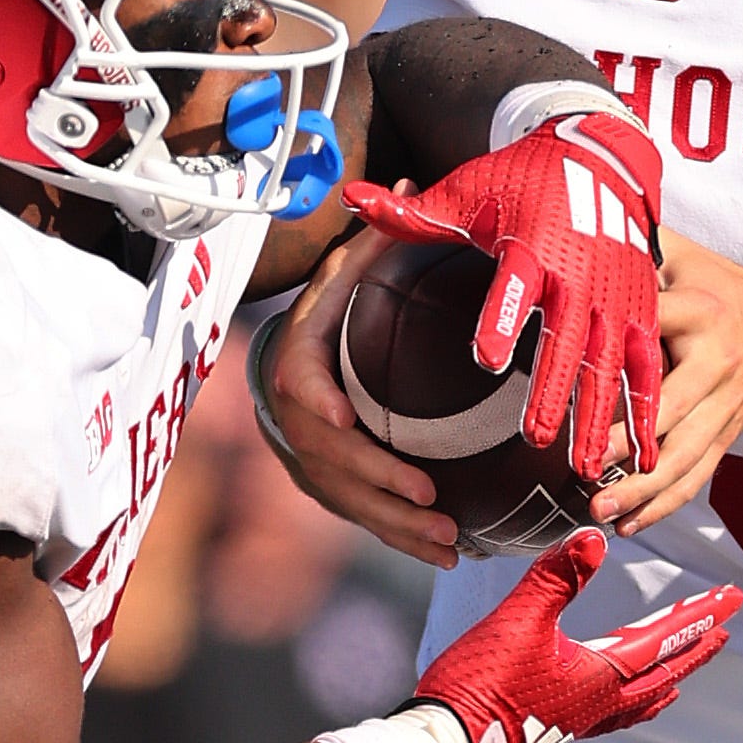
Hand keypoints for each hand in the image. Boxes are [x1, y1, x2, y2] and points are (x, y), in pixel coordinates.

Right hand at [260, 221, 460, 568]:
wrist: (291, 360)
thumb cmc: (332, 311)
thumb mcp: (346, 271)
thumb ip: (374, 241)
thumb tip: (406, 189)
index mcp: (299, 361)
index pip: (297, 383)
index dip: (314, 401)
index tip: (341, 417)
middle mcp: (297, 419)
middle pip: (329, 459)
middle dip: (378, 482)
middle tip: (429, 497)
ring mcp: (310, 460)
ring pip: (349, 501)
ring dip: (398, 525)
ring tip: (450, 539)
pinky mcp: (330, 487)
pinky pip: (364, 518)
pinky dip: (403, 538)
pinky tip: (449, 553)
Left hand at [343, 114, 664, 480]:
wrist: (602, 162)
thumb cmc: (524, 182)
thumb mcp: (470, 192)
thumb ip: (414, 214)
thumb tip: (352, 199)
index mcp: (531, 248)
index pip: (513, 287)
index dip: (501, 320)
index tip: (485, 358)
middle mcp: (578, 277)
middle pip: (565, 341)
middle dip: (552, 389)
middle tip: (535, 437)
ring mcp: (615, 298)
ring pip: (608, 364)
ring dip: (600, 415)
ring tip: (588, 467)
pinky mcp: (641, 311)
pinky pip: (645, 366)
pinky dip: (646, 409)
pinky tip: (645, 455)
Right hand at [409, 527, 740, 742]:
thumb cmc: (482, 686)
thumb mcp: (519, 620)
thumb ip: (557, 577)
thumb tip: (594, 537)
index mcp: (601, 676)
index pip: (664, 640)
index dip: (699, 616)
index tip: (732, 601)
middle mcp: (600, 703)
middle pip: (665, 670)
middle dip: (697, 644)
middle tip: (725, 624)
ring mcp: (580, 719)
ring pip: (643, 696)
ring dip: (670, 674)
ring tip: (687, 667)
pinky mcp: (557, 726)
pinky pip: (616, 713)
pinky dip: (635, 701)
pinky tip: (621, 698)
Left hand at [592, 231, 742, 536]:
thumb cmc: (715, 285)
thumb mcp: (682, 256)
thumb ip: (635, 245)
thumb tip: (576, 224)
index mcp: (701, 312)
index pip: (649, 333)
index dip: (610, 353)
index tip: (565, 371)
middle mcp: (718, 365)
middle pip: (670, 409)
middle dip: (627, 440)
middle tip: (581, 463)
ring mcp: (726, 407)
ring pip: (684, 456)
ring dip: (642, 488)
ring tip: (598, 507)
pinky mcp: (728, 437)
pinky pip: (698, 476)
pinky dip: (664, 504)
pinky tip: (628, 524)